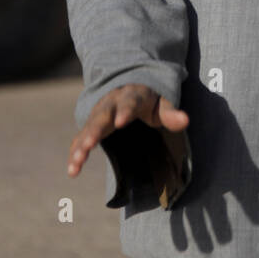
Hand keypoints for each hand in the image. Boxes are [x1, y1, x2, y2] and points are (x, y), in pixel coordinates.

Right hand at [67, 84, 188, 178]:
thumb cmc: (148, 99)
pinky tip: (72, 171)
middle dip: (95, 129)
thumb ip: (171, 113)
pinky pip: (80, 139)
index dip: (124, 111)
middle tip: (90, 143)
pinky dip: (75, 153)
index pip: (129, 103)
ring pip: (88, 128)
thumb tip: (185, 120)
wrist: (128, 86)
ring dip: (82, 144)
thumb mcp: (162, 103)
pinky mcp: (91, 127)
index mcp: (131, 96)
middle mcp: (111, 104)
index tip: (120, 122)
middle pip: (102, 116)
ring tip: (77, 162)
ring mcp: (99, 115)